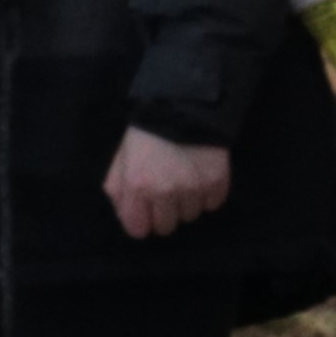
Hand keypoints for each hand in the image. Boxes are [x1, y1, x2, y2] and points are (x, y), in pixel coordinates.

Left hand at [106, 126, 232, 239]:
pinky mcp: (217, 183)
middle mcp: (165, 192)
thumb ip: (118, 189)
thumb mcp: (122, 157)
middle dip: (164, 213)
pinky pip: (212, 205)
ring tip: (184, 178)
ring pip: (190, 216)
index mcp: (138, 186)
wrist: (183, 106)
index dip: (141, 221)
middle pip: (166, 228)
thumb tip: (126, 217)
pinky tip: (200, 175)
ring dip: (186, 203)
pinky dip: (207, 195)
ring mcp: (193, 189)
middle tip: (166, 192)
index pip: (138, 230)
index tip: (145, 211)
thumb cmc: (146, 133)